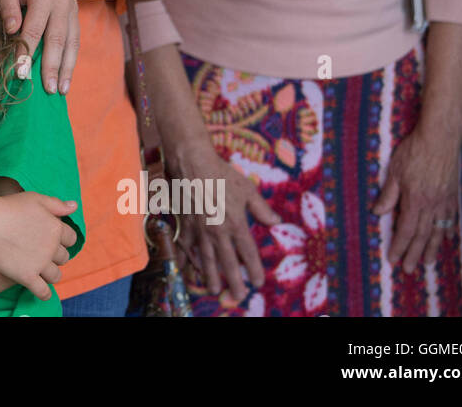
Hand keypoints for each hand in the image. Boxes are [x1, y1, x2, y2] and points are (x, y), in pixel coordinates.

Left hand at [0, 0, 78, 94]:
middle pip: (57, 40)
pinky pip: (74, 37)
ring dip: (67, 67)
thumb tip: (12, 32)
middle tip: (48, 90)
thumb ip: (8, 6)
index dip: (27, 53)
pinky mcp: (73, 10)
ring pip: (71, 41)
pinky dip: (71, 57)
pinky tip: (66, 75)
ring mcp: (71, 5)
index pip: (34, 30)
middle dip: (52, 67)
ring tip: (61, 90)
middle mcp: (63, 0)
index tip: (20, 74)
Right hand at [0, 191, 76, 298]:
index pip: (71, 238)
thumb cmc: (8, 208)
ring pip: (56, 275)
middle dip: (56, 257)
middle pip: (64, 257)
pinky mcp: (27, 277)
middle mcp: (52, 247)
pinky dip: (44, 293)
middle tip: (45, 254)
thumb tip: (74, 207)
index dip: (64, 239)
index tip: (55, 240)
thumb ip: (56, 204)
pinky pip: (43, 291)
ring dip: (51, 274)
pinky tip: (41, 292)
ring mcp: (40, 264)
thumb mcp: (35, 198)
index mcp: (56, 228)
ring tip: (43, 272)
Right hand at [174, 139, 280, 296]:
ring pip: (206, 259)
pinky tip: (185, 270)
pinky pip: (185, 246)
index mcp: (236, 223)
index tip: (257, 283)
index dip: (253, 270)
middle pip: (227, 262)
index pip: (247, 253)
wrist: (192, 164)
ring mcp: (199, 230)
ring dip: (210, 277)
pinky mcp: (185, 224)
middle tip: (237, 297)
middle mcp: (218, 231)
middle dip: (233, 282)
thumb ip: (262, 209)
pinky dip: (185, 259)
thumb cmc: (222, 175)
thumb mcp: (248, 189)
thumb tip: (276, 222)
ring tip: (213, 290)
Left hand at [372, 128, 460, 271]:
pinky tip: (445, 239)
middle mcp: (432, 205)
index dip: (399, 246)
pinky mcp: (452, 194)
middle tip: (408, 269)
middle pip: (422, 235)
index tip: (392, 258)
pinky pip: (450, 218)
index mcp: (415, 200)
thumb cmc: (414, 151)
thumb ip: (388, 194)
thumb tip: (378, 213)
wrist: (440, 138)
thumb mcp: (394, 171)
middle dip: (414, 254)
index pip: (406, 230)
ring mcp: (444, 200)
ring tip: (428, 262)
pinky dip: (447, 231)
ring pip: (438, 230)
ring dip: (432, 248)